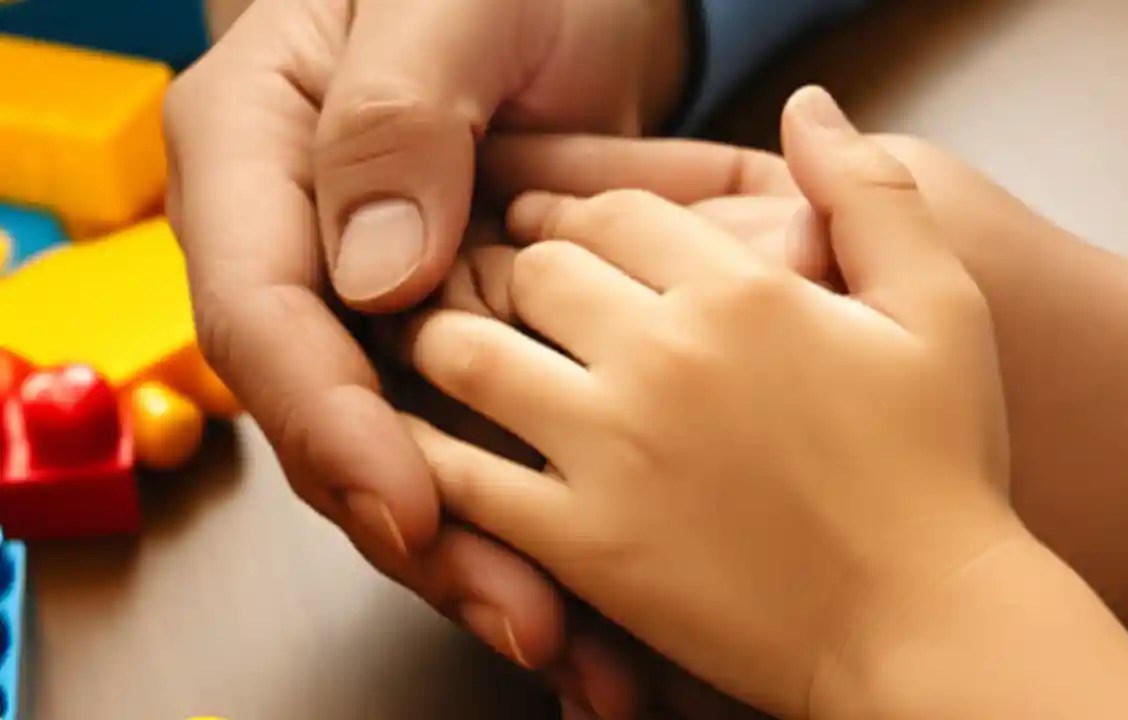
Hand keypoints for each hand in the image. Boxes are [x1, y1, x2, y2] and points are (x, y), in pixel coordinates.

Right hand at [163, 0, 689, 699]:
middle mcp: (314, 246)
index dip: (331, 426)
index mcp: (260, 157)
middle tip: (523, 619)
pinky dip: (557, 500)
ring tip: (579, 642)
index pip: (267, 317)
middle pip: (344, 416)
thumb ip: (396, 117)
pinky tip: (613, 584)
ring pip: (427, 443)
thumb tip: (378, 283)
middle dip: (429, 530)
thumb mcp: (451, 1)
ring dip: (502, 549)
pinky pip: (503, 422)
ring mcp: (392, 293)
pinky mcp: (473, 322)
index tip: (408, 509)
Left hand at [404, 87, 1018, 716]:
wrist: (928, 625)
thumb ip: (868, 191)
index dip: (579, 216)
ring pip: (470, 354)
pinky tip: (413, 436)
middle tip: (507, 286)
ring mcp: (614, 449)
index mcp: (739, 290)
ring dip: (447, 336)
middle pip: (536, 270)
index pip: (613, 213)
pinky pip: (464, 478)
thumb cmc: (943, 466)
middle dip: (520, 269)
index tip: (563, 231)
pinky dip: (419, 448)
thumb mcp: (942, 305)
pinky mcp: (584, 542)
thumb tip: (811, 104)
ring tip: (445, 340)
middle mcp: (663, 354)